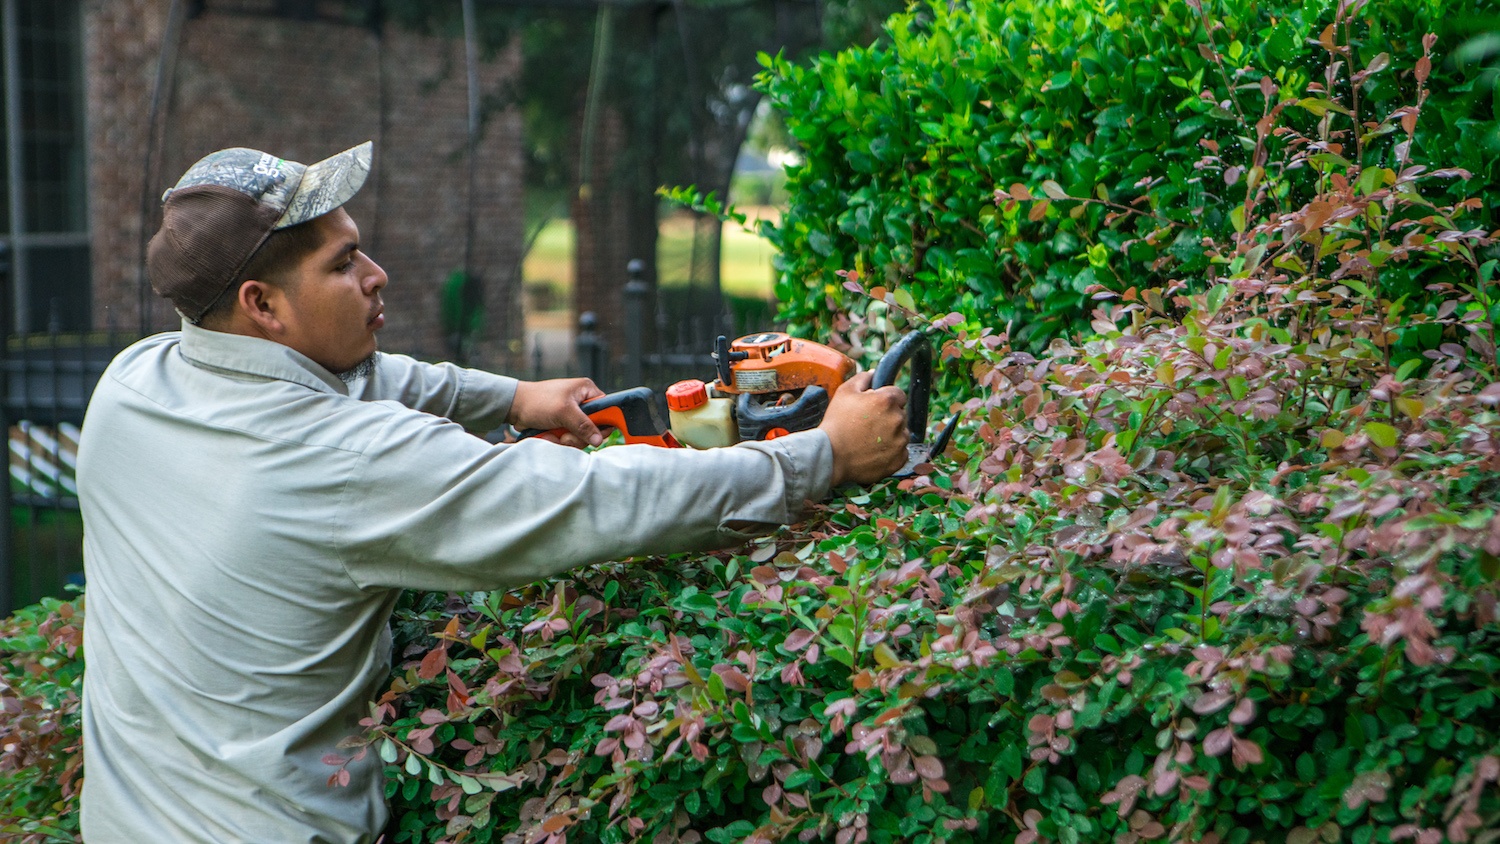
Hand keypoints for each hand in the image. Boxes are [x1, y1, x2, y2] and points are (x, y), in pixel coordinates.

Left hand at [510, 378, 606, 446]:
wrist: (514, 407)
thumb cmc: (537, 401)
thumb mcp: (563, 411)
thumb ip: (583, 425)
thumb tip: (598, 439)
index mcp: (586, 391)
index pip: (608, 409)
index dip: (605, 423)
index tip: (599, 436)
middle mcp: (582, 403)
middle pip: (594, 428)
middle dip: (578, 436)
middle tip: (565, 435)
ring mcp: (572, 416)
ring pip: (580, 437)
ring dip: (566, 440)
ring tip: (552, 433)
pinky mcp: (563, 425)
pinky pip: (569, 440)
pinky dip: (558, 441)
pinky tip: (548, 435)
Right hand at [818, 370, 907, 485]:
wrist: (831, 456)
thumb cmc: (836, 423)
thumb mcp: (844, 392)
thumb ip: (862, 378)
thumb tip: (874, 374)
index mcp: (887, 401)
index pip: (898, 394)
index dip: (885, 399)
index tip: (874, 408)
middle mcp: (898, 419)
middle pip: (900, 414)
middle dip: (888, 417)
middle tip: (867, 425)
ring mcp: (900, 441)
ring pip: (901, 433)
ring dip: (891, 434)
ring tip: (868, 440)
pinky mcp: (899, 459)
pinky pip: (901, 451)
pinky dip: (891, 452)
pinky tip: (873, 452)